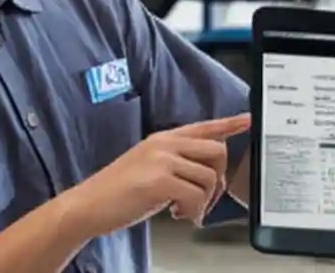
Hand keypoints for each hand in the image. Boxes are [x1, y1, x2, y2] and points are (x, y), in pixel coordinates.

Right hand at [71, 113, 250, 235]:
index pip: (203, 126)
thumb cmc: (117, 192)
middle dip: (218, 179)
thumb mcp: (148, 167)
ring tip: (184, 211)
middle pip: (216, 150)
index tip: (248, 120)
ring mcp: (161, 160)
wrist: (87, 206)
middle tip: (203, 200)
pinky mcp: (159, 180)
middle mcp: (164, 144)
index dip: (229, 123)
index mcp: (162, 139)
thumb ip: (175, 164)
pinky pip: (196, 195)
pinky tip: (177, 215)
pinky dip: (193, 211)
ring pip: (209, 177)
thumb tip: (205, 177)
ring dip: (203, 202)